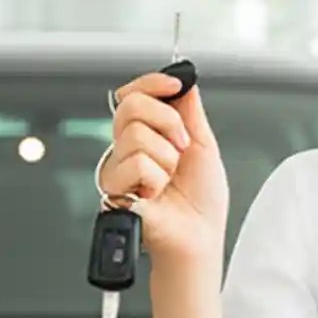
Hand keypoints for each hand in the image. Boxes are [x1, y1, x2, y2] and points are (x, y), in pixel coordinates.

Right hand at [99, 72, 228, 262]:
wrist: (200, 236)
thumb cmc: (202, 202)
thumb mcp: (203, 145)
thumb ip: (190, 111)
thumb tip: (185, 80)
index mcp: (148, 134)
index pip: (134, 94)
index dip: (152, 83)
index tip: (175, 84)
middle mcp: (127, 148)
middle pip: (130, 105)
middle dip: (167, 121)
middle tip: (182, 148)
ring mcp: (118, 168)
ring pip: (135, 135)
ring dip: (166, 159)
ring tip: (170, 179)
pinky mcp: (113, 189)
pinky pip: (135, 164)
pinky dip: (157, 179)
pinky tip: (157, 194)